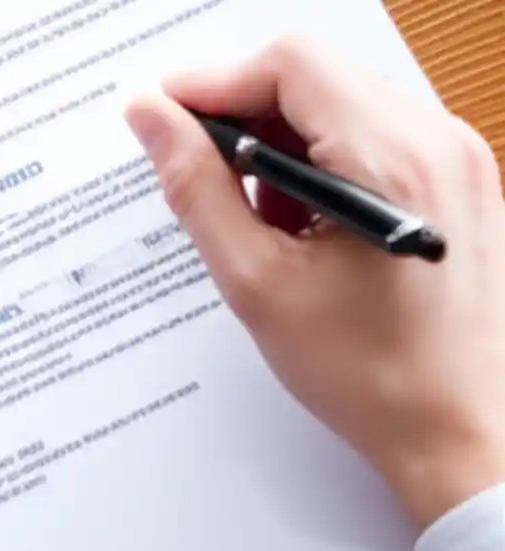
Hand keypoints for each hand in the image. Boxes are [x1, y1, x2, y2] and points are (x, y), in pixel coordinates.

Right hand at [124, 36, 504, 527]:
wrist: (456, 427)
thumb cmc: (369, 373)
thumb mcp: (257, 281)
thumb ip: (196, 188)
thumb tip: (152, 120)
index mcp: (392, 161)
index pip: (289, 65)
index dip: (214, 83)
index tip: (165, 119)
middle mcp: (436, 141)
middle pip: (314, 75)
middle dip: (244, 114)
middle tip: (202, 174)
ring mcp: (453, 156)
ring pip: (339, 100)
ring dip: (281, 141)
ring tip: (260, 218)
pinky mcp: (454, 177)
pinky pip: (372, 133)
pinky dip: (320, 159)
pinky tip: (299, 223)